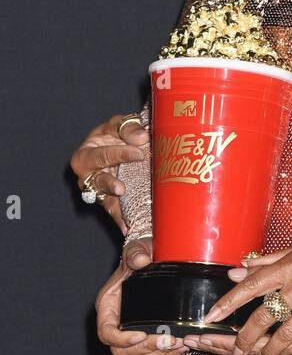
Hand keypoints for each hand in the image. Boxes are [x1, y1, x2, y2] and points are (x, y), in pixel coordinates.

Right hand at [71, 113, 149, 233]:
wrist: (120, 148)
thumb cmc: (116, 135)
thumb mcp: (118, 126)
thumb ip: (128, 127)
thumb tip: (141, 137)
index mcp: (86, 154)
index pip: (102, 154)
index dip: (120, 153)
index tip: (139, 153)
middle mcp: (88, 176)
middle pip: (98, 180)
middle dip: (109, 184)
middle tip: (122, 189)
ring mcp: (98, 191)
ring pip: (105, 200)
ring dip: (115, 208)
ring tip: (125, 217)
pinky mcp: (109, 202)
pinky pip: (115, 212)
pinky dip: (122, 221)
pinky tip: (129, 228)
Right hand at [95, 238, 187, 354]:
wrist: (153, 257)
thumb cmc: (141, 254)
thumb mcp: (137, 250)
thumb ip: (136, 254)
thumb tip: (141, 260)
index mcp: (108, 306)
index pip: (106, 332)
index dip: (121, 339)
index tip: (141, 335)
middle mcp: (116, 323)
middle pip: (121, 351)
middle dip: (146, 348)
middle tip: (169, 339)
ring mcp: (131, 332)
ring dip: (158, 354)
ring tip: (179, 342)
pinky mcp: (147, 336)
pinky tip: (181, 346)